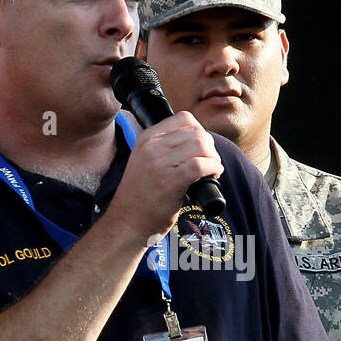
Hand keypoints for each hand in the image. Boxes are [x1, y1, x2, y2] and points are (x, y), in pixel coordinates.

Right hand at [103, 111, 222, 242]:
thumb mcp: (145, 162)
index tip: (201, 149)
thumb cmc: (141, 197)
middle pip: (196, 131)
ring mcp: (159, 163)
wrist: (127, 223)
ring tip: (212, 171)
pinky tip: (212, 177)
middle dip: (210, 146)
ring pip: (201, 146)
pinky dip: (213, 169)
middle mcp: (152, 146)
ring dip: (214, 158)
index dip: (200, 132)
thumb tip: (199, 141)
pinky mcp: (170, 181)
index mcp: (146, 138)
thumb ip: (164, 148)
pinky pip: (201, 165)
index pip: (184, 118)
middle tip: (210, 163)